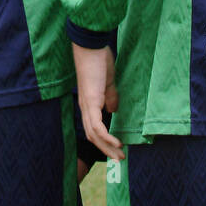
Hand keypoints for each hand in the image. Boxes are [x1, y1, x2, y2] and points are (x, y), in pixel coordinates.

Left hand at [73, 42, 122, 159]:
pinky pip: (97, 126)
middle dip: (106, 149)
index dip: (103, 141)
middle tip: (120, 159)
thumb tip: (113, 110)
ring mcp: (87, 105)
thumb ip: (109, 96)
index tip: (116, 149)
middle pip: (92, 136)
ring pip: (94, 135)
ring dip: (107, 147)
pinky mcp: (92, 102)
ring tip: (120, 156)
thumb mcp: (107, 81)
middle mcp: (85, 107)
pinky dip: (106, 137)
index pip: (93, 128)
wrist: (90, 46)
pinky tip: (116, 143)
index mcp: (89, 102)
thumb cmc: (98, 60)